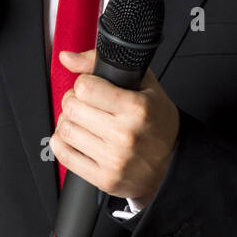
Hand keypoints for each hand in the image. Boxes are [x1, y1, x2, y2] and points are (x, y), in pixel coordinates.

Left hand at [51, 48, 179, 204]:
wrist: (173, 162)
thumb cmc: (157, 121)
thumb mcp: (142, 83)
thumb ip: (100, 63)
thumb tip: (66, 57)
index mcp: (137, 108)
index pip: (85, 87)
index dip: (84, 83)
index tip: (92, 87)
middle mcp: (124, 135)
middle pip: (71, 107)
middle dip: (74, 101)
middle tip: (85, 104)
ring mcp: (113, 159)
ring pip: (65, 130)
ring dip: (68, 122)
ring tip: (83, 122)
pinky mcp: (104, 178)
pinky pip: (64, 155)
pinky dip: (63, 143)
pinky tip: (77, 138)